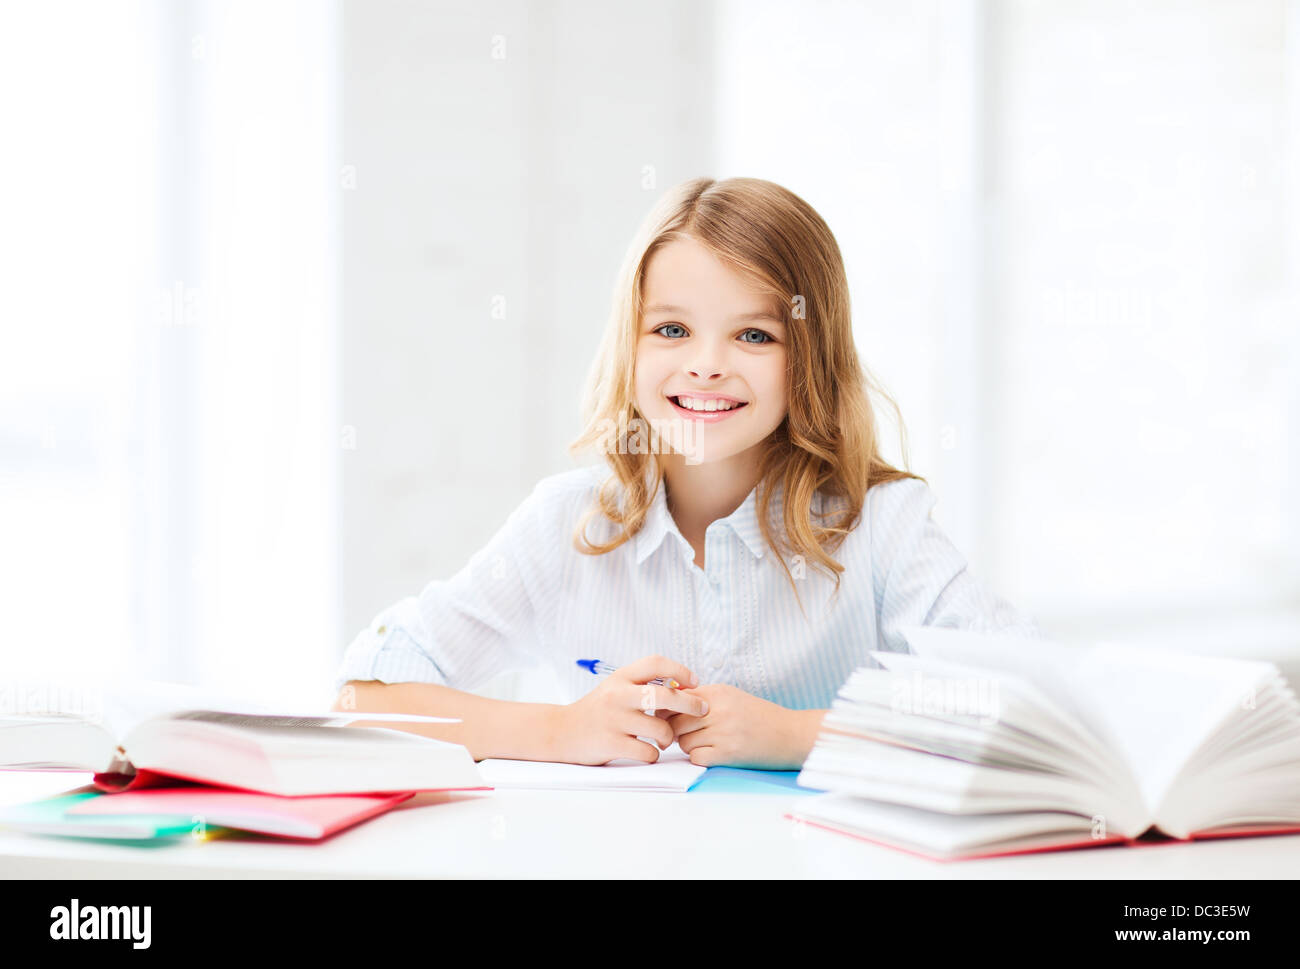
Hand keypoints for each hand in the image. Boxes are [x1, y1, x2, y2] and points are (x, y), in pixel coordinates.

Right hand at [548, 655, 709, 764]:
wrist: (562, 732)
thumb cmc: (597, 710)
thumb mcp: (616, 687)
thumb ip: (642, 684)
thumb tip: (682, 687)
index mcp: (620, 677)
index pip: (656, 663)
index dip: (680, 670)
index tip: (695, 682)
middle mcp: (617, 695)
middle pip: (665, 696)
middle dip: (690, 704)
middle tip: (702, 710)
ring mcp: (614, 720)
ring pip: (660, 729)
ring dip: (669, 737)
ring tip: (665, 740)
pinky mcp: (611, 744)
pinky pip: (648, 752)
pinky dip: (654, 755)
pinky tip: (648, 752)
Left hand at [666, 683, 819, 770]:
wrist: (790, 734)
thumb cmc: (760, 715)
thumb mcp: (732, 696)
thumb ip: (703, 697)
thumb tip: (670, 700)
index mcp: (718, 693)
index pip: (677, 699)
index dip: (670, 710)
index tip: (673, 717)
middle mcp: (718, 711)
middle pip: (676, 722)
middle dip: (677, 730)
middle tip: (687, 733)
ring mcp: (722, 733)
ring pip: (683, 741)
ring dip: (688, 745)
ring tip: (704, 743)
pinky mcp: (727, 754)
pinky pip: (695, 757)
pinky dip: (699, 757)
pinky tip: (711, 753)